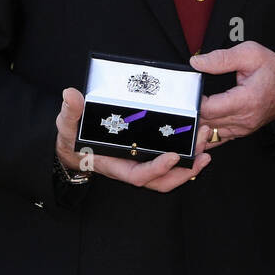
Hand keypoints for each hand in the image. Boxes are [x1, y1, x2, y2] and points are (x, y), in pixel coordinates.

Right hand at [55, 87, 210, 191]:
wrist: (74, 148)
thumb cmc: (72, 138)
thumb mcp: (67, 124)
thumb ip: (70, 111)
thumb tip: (70, 95)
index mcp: (115, 164)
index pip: (139, 175)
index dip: (157, 169)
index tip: (173, 157)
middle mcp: (131, 168)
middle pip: (162, 179)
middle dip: (184, 168)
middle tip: (203, 148)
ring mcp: (141, 164)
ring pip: (169, 175)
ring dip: (190, 165)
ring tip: (207, 148)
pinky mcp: (147, 156)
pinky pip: (169, 164)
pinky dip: (185, 159)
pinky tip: (199, 146)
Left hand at [188, 42, 274, 144]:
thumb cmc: (273, 69)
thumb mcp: (249, 53)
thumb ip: (221, 58)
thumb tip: (197, 62)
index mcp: (246, 100)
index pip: (209, 109)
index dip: (194, 102)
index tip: (187, 92)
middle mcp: (245, 119)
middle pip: (207, 123)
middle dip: (192, 114)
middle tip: (181, 103)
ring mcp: (244, 128)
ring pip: (211, 135)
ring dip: (197, 126)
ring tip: (186, 115)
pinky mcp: (242, 131)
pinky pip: (219, 139)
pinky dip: (206, 135)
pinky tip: (197, 128)